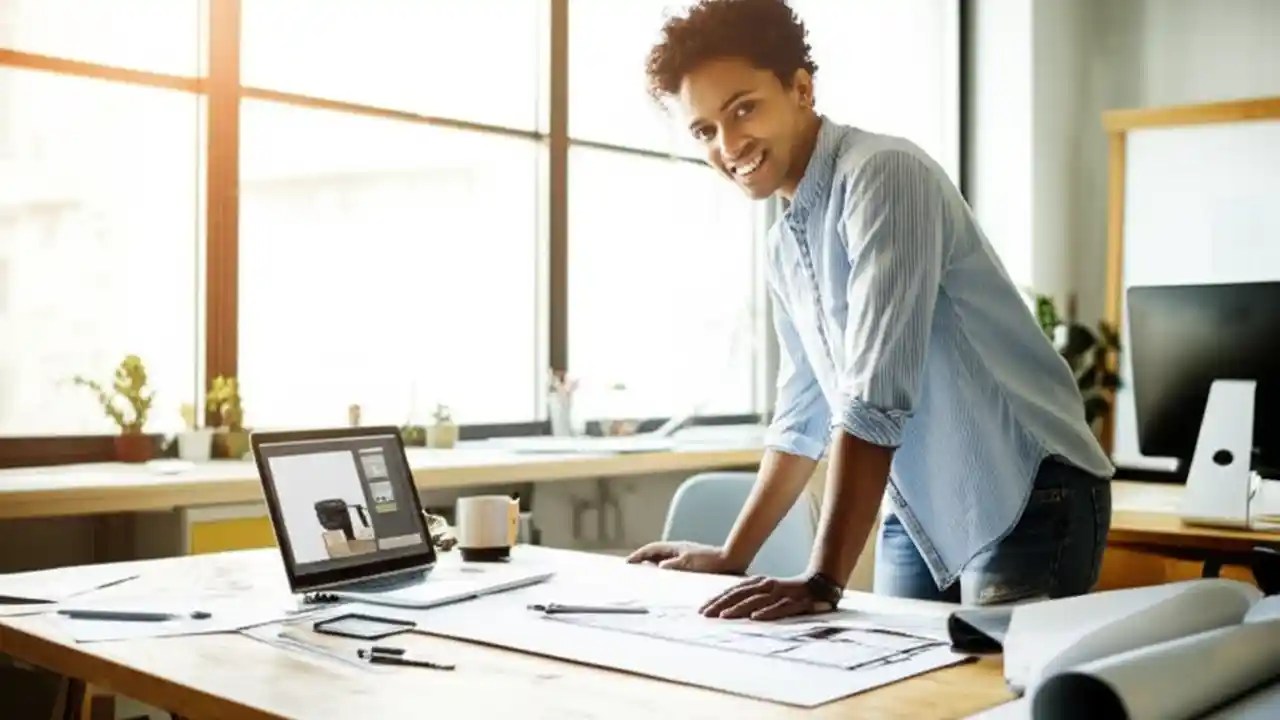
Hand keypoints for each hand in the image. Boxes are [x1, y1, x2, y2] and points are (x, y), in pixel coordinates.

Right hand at [625, 541, 740, 573]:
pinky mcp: (691, 564)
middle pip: (655, 553)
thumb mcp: (688, 564)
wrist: (731, 560)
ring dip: (652, 564)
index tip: (628, 562)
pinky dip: (663, 570)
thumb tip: (657, 567)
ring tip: (644, 574)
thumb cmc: (710, 562)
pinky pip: (671, 565)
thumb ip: (672, 565)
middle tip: (632, 567)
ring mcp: (684, 556)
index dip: (638, 555)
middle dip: (642, 559)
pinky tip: (664, 579)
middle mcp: (678, 550)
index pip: (651, 549)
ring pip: (663, 558)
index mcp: (675, 548)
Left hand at [699, 575, 832, 620]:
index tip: (701, 610)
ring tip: (723, 617)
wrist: (820, 584)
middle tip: (705, 615)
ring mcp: (780, 593)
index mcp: (758, 583)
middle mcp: (766, 585)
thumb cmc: (789, 591)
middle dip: (721, 605)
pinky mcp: (795, 602)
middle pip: (739, 595)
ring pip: (756, 601)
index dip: (716, 600)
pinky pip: (779, 608)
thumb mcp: (767, 591)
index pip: (732, 591)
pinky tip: (755, 618)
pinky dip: (767, 612)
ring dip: (739, 609)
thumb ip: (750, 597)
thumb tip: (726, 608)